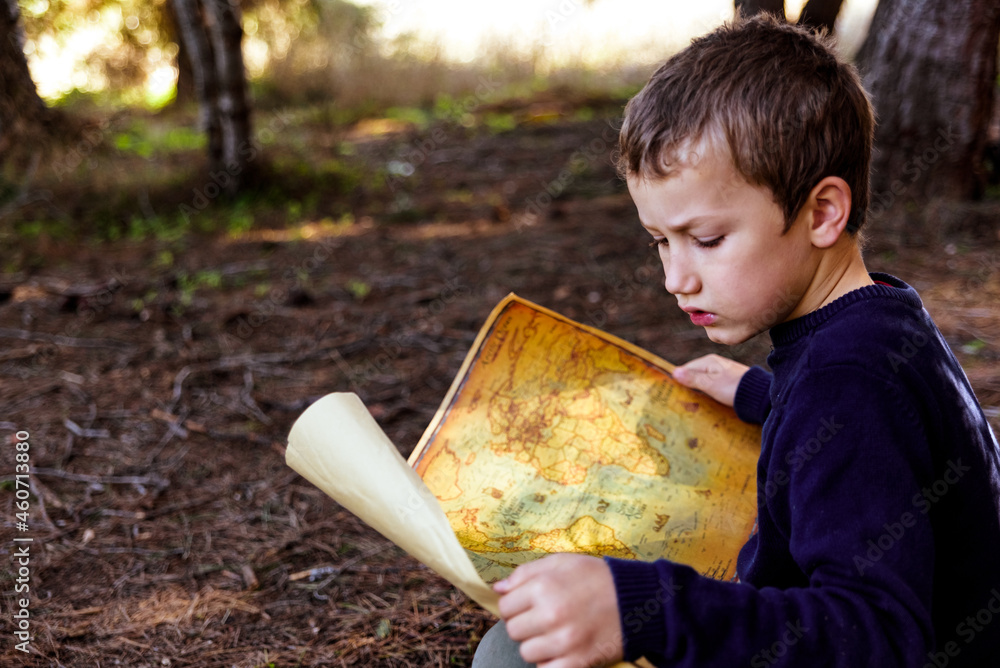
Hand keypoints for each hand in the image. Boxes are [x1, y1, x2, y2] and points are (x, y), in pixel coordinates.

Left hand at [494, 553, 623, 667]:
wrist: (636, 600)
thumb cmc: (595, 577)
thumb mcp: (561, 563)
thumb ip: (525, 573)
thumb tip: (498, 588)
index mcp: (544, 587)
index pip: (506, 607)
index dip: (515, 605)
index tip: (528, 605)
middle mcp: (552, 614)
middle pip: (514, 631)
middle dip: (525, 625)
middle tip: (543, 619)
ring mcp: (565, 641)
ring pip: (527, 653)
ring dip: (537, 645)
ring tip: (555, 633)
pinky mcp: (578, 661)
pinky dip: (551, 663)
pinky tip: (562, 650)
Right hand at [672, 354, 748, 406]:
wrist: (757, 394)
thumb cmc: (732, 388)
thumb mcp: (709, 384)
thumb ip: (692, 378)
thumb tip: (674, 372)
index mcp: (708, 361)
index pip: (686, 368)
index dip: (678, 378)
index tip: (672, 390)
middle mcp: (714, 363)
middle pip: (694, 373)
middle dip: (687, 383)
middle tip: (680, 397)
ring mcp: (721, 371)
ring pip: (703, 378)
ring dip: (697, 387)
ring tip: (691, 399)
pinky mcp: (727, 379)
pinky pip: (711, 382)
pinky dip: (706, 389)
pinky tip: (706, 397)